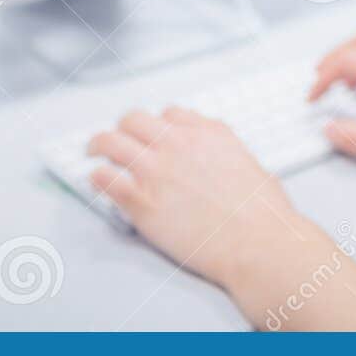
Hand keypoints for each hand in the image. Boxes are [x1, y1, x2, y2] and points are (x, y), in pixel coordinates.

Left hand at [87, 107, 355, 329]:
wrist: (257, 242)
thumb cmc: (262, 213)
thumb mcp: (250, 164)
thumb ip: (227, 152)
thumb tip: (221, 159)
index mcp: (209, 133)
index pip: (171, 113)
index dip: (159, 124)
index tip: (154, 134)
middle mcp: (179, 144)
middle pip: (135, 119)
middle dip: (123, 127)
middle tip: (115, 138)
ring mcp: (157, 170)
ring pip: (110, 142)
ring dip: (99, 145)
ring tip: (93, 152)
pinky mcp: (141, 201)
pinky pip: (105, 178)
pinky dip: (98, 177)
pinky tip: (98, 182)